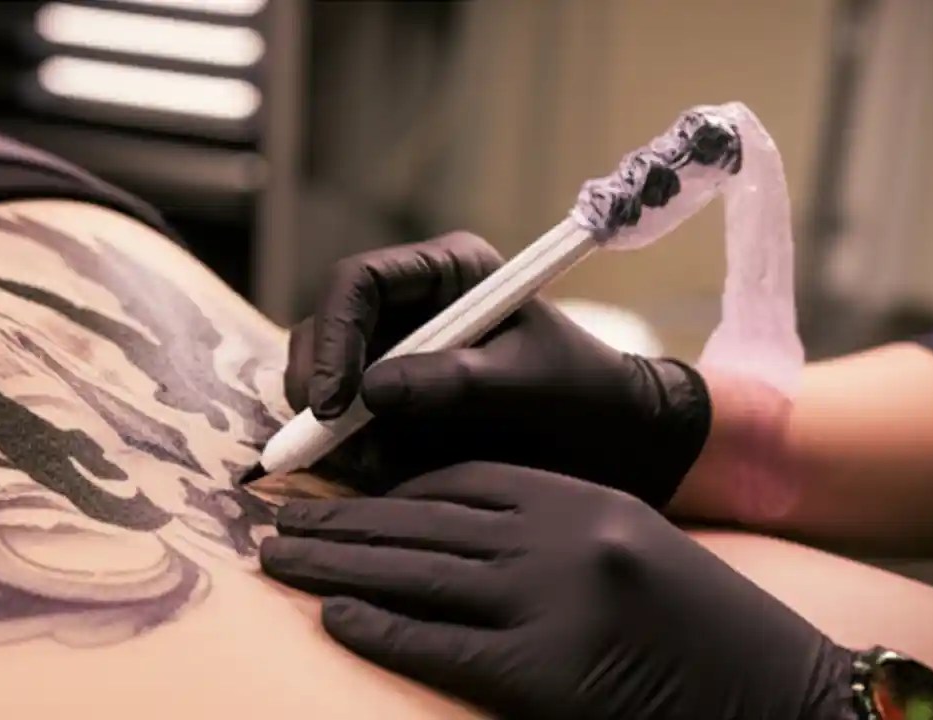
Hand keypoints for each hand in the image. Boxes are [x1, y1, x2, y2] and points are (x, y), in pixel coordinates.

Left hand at [260, 462, 854, 719]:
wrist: (784, 693)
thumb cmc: (703, 624)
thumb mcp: (627, 545)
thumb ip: (544, 529)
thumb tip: (441, 534)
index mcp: (582, 500)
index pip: (459, 481)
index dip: (388, 490)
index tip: (339, 497)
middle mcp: (562, 540)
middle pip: (422, 522)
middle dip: (342, 524)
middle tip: (274, 523)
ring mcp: (552, 604)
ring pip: (417, 574)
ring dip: (337, 568)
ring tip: (278, 561)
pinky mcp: (545, 674)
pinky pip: (439, 643)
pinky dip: (380, 629)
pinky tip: (333, 619)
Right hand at [285, 232, 710, 506]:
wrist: (614, 450)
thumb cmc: (585, 399)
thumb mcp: (529, 386)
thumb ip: (455, 382)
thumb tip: (371, 392)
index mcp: (445, 272)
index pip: (358, 281)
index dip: (335, 335)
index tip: (335, 402)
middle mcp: (410, 308)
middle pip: (325, 330)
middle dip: (318, 387)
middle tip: (327, 446)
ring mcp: (394, 355)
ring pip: (325, 380)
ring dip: (333, 427)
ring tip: (374, 465)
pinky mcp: (390, 405)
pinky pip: (344, 424)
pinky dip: (350, 451)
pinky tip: (383, 472)